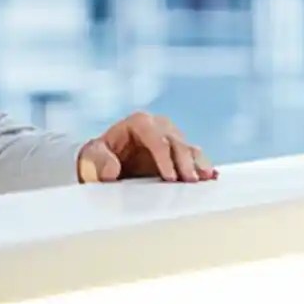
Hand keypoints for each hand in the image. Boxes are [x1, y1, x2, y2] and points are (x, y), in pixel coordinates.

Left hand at [78, 112, 216, 183]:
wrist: (105, 165)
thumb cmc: (98, 158)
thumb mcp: (92, 158)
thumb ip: (99, 162)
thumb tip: (111, 170)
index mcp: (139, 122)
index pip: (155, 136)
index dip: (164, 156)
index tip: (169, 176)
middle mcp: (159, 127)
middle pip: (176, 141)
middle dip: (184, 161)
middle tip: (190, 181)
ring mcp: (171, 139)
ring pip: (189, 148)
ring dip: (198, 164)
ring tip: (205, 179)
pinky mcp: (179, 154)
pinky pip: (195, 158)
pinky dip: (202, 166)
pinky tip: (211, 177)